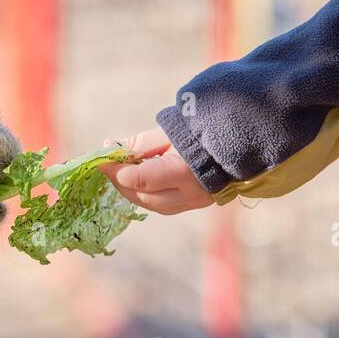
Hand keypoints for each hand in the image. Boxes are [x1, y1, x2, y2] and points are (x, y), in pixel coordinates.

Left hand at [98, 127, 214, 214]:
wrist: (238, 141)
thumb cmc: (201, 131)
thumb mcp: (169, 132)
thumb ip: (139, 144)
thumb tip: (109, 150)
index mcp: (184, 171)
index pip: (139, 179)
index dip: (115, 170)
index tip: (100, 160)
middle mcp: (190, 193)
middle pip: (142, 196)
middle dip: (120, 182)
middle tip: (108, 165)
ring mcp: (194, 202)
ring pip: (151, 205)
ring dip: (131, 190)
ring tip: (122, 172)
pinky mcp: (195, 205)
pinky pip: (163, 206)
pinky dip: (146, 194)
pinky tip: (138, 181)